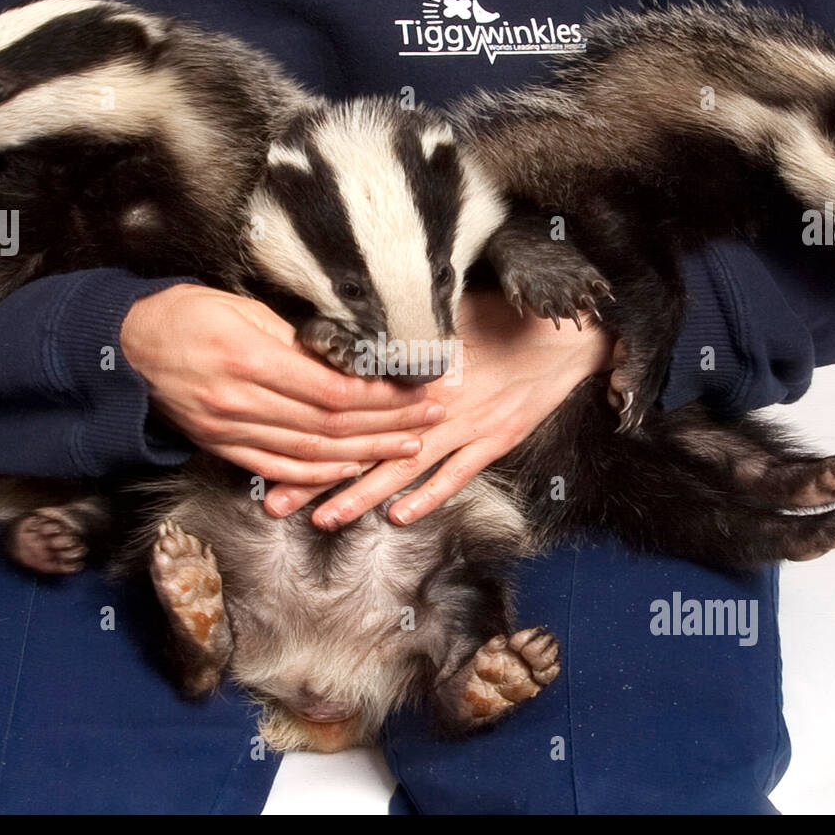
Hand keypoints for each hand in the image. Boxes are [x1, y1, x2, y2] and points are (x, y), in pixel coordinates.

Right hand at [120, 284, 443, 483]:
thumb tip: (349, 352)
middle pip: (331, 422)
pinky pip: (277, 469)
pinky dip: (318, 474)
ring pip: (310, 451)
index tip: (420, 390)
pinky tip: (351, 469)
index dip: (382, 396)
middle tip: (431, 420)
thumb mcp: (238, 306)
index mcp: (250, 358)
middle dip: (389, 424)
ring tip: (407, 448)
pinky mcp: (221, 447)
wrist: (124, 349)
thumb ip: (292, 335)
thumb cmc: (184, 315)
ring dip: (365, 453)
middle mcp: (242, 401)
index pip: (333, 388)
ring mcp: (230, 430)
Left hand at [263, 290, 613, 525]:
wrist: (565, 335)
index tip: (268, 447)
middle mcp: (434, 400)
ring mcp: (466, 423)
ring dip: (362, 495)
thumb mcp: (445, 315)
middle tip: (275, 502)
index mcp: (415, 368)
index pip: (350, 406)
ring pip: (403, 466)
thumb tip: (346, 332)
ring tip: (323, 519)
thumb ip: (398, 333)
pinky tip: (399, 517)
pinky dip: (428, 496)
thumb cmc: (502, 316)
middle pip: (365, 444)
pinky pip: (457, 474)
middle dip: (317, 475)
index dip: (308, 428)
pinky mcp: (496, 440)